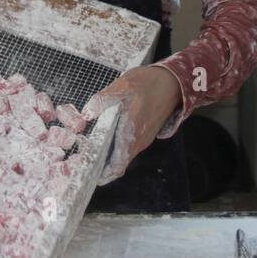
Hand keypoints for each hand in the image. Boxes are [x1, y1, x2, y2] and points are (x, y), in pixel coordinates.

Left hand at [83, 65, 182, 185]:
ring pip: (124, 155)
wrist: (173, 81)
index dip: (103, 175)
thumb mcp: (122, 86)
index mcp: (131, 133)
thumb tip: (86, 113)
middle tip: (83, 162)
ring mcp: (143, 138)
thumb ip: (102, 100)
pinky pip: (129, 146)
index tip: (89, 176)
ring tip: (91, 151)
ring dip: (109, 157)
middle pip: (118, 163)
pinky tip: (105, 138)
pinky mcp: (145, 133)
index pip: (117, 165)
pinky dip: (117, 148)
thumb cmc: (148, 83)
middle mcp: (138, 141)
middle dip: (101, 167)